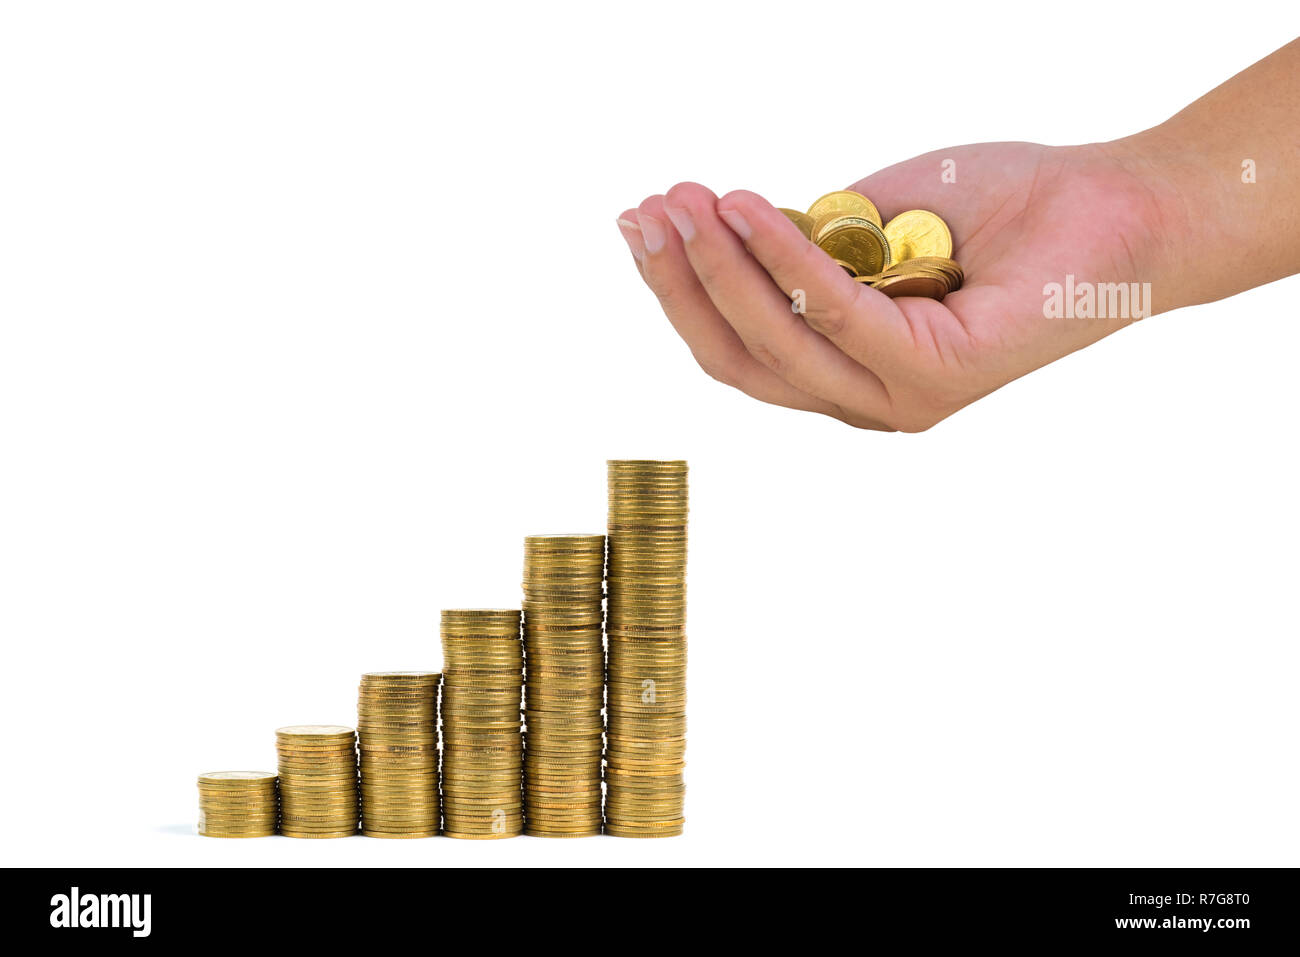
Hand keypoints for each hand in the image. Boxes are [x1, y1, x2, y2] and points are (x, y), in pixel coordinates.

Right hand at [617, 140, 1174, 430]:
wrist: (1116, 209)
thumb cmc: (1000, 211)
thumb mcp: (871, 222)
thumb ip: (802, 244)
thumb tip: (727, 233)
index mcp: (846, 371)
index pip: (739, 347)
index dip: (681, 288)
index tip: (642, 222)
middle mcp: (865, 399)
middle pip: (741, 357)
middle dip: (681, 283)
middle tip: (645, 211)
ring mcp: (899, 398)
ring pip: (777, 342)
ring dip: (718, 268)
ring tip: (683, 200)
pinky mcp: (935, 376)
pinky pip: (838, 312)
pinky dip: (785, 257)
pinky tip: (747, 206)